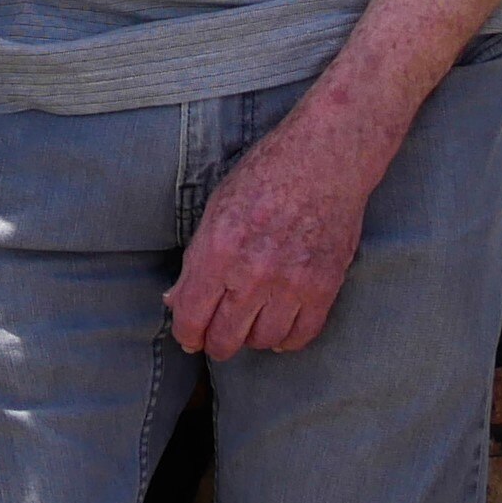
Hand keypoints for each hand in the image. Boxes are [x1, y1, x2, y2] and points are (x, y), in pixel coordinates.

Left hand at [164, 110, 390, 359]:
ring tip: (250, 322)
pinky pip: (301, 336)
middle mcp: (252, 273)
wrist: (324, 159)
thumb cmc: (265, 175)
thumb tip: (176, 300)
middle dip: (216, 342)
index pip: (191, 317)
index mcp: (218, 249)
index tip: (189, 337)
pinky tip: (279, 325)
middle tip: (218, 335)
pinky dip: (287, 338)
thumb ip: (196, 260)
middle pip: (225, 339)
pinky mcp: (324, 287)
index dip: (186, 334)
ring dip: (252, 338)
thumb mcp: (216, 209)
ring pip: (262, 341)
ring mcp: (291, 283)